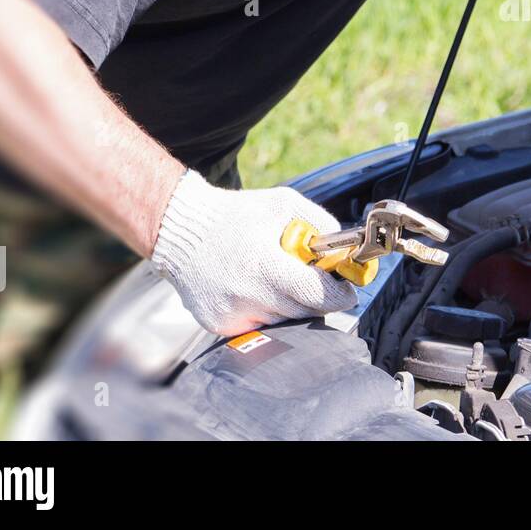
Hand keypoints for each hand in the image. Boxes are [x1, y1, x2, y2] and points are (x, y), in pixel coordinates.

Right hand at [150, 170, 356, 335]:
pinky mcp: (219, 325)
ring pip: (283, 320)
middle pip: (304, 311)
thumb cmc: (233, 215)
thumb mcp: (283, 204)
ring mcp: (232, 315)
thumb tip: (342, 247)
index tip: (348, 291)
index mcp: (265, 266)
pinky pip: (258, 325)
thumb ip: (319, 222)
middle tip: (317, 279)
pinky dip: (267, 310)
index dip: (338, 295)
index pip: (316, 294)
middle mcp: (248, 296)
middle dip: (317, 297)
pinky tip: (256, 287)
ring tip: (279, 277)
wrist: (181, 231)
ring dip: (291, 304)